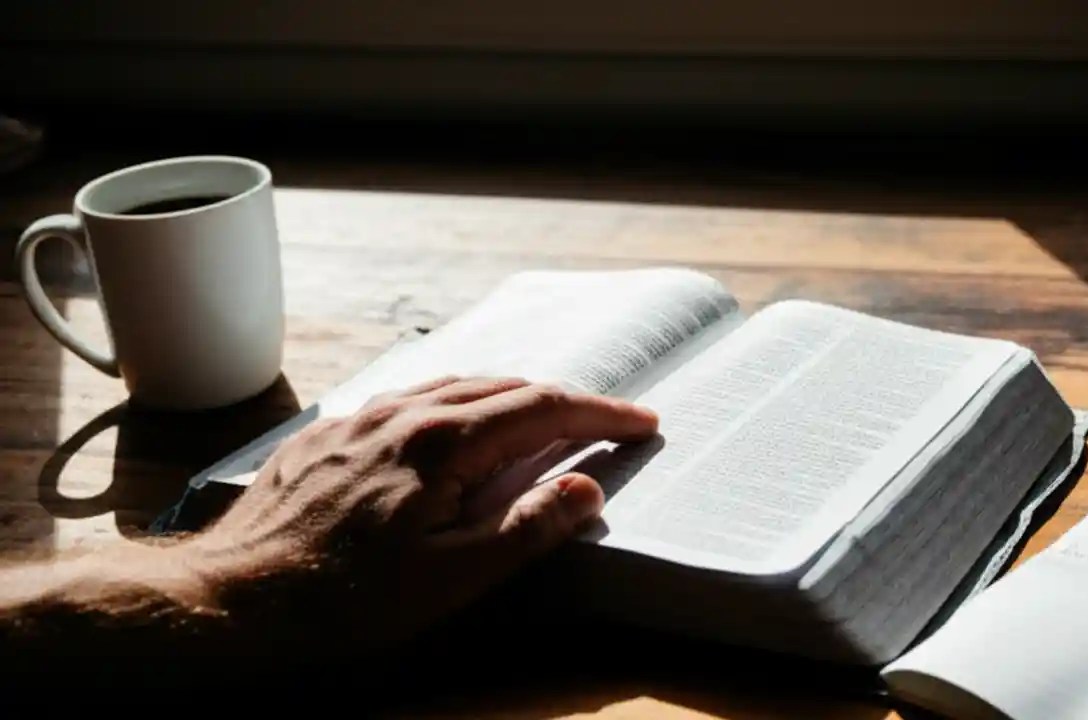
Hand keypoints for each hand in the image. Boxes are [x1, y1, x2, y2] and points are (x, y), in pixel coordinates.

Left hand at [184, 376, 658, 658]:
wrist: (234, 598)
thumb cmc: (345, 602)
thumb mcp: (449, 582)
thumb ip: (525, 530)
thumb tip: (586, 486)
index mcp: (441, 444)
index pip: (542, 408)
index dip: (601, 412)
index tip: (643, 422)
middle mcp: (402, 414)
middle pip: (502, 386)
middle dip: (562, 399)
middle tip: (602, 421)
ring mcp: (360, 418)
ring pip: (452, 384)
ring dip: (508, 395)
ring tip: (540, 417)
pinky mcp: (328, 433)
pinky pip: (407, 398)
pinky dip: (454, 402)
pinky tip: (451, 425)